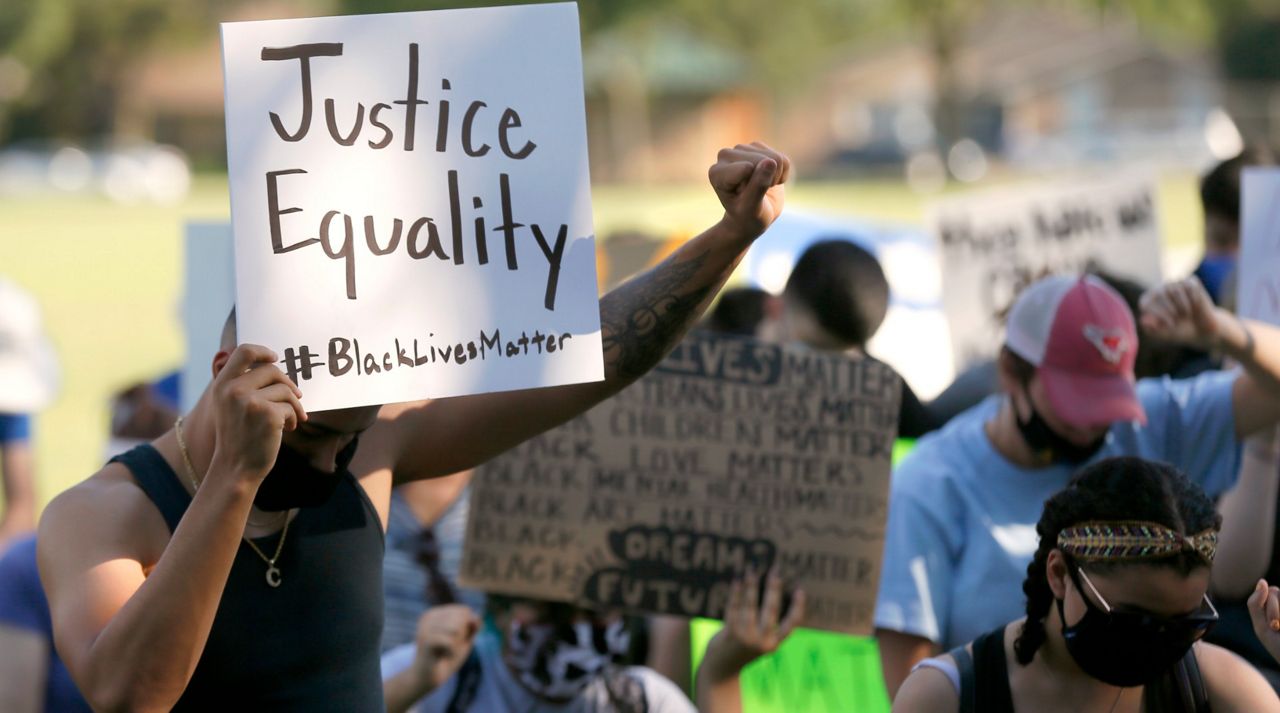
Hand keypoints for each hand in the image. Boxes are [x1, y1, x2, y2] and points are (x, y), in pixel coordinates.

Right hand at [209, 344, 305, 481]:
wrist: (237, 468)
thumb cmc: (240, 435)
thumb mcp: (231, 405)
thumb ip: (244, 383)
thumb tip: (274, 363)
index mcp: (222, 384)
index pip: (244, 351)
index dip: (263, 351)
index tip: (274, 358)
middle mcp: (233, 390)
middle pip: (272, 370)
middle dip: (288, 383)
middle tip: (295, 397)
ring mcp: (249, 401)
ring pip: (286, 390)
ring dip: (293, 404)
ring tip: (290, 419)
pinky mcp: (267, 414)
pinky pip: (291, 407)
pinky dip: (294, 418)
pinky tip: (287, 429)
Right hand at [411, 604, 479, 693]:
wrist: (427, 679)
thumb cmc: (446, 657)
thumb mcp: (464, 639)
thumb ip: (473, 626)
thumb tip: (476, 617)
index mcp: (436, 613)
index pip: (464, 611)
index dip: (467, 628)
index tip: (453, 640)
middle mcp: (429, 617)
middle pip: (461, 618)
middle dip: (462, 635)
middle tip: (449, 647)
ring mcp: (425, 628)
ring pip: (457, 629)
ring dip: (457, 645)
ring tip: (445, 652)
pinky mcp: (426, 641)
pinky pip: (451, 642)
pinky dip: (453, 652)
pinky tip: (443, 656)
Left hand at [703, 569, 805, 678]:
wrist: (721, 670)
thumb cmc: (743, 650)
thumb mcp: (760, 644)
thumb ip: (766, 627)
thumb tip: (770, 592)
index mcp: (773, 644)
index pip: (791, 624)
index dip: (797, 607)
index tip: (801, 590)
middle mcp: (762, 641)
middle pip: (771, 610)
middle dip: (774, 588)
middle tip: (775, 570)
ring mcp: (745, 637)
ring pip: (751, 606)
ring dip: (752, 586)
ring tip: (752, 570)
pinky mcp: (730, 633)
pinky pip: (734, 608)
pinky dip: (736, 594)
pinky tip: (737, 581)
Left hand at [709, 142, 789, 240]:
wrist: (752, 216)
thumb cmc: (747, 216)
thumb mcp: (751, 208)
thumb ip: (758, 186)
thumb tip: (771, 161)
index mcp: (717, 172)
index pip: (747, 168)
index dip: (755, 185)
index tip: (746, 198)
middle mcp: (726, 156)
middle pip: (762, 160)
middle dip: (767, 180)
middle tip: (757, 194)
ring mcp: (742, 149)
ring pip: (774, 158)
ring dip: (775, 177)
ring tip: (762, 187)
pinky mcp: (757, 147)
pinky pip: (782, 158)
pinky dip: (782, 173)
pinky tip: (769, 180)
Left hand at [1139, 278, 1224, 350]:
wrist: (1202, 329)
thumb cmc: (1179, 330)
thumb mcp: (1165, 334)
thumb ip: (1152, 330)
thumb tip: (1143, 321)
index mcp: (1149, 301)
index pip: (1145, 302)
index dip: (1157, 313)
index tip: (1170, 324)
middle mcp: (1160, 290)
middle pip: (1160, 292)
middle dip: (1169, 308)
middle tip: (1177, 318)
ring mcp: (1175, 284)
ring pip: (1175, 288)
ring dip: (1182, 304)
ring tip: (1186, 313)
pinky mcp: (1190, 282)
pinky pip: (1190, 284)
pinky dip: (1193, 296)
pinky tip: (1195, 304)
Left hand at [1249, 579, 1279, 664]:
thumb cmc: (1279, 647)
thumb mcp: (1262, 627)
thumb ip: (1255, 604)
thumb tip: (1262, 580)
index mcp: (1278, 606)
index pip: (1269, 591)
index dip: (1267, 607)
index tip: (1271, 625)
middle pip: (1275, 591)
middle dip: (1273, 611)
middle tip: (1277, 628)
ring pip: (1278, 595)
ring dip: (1277, 614)